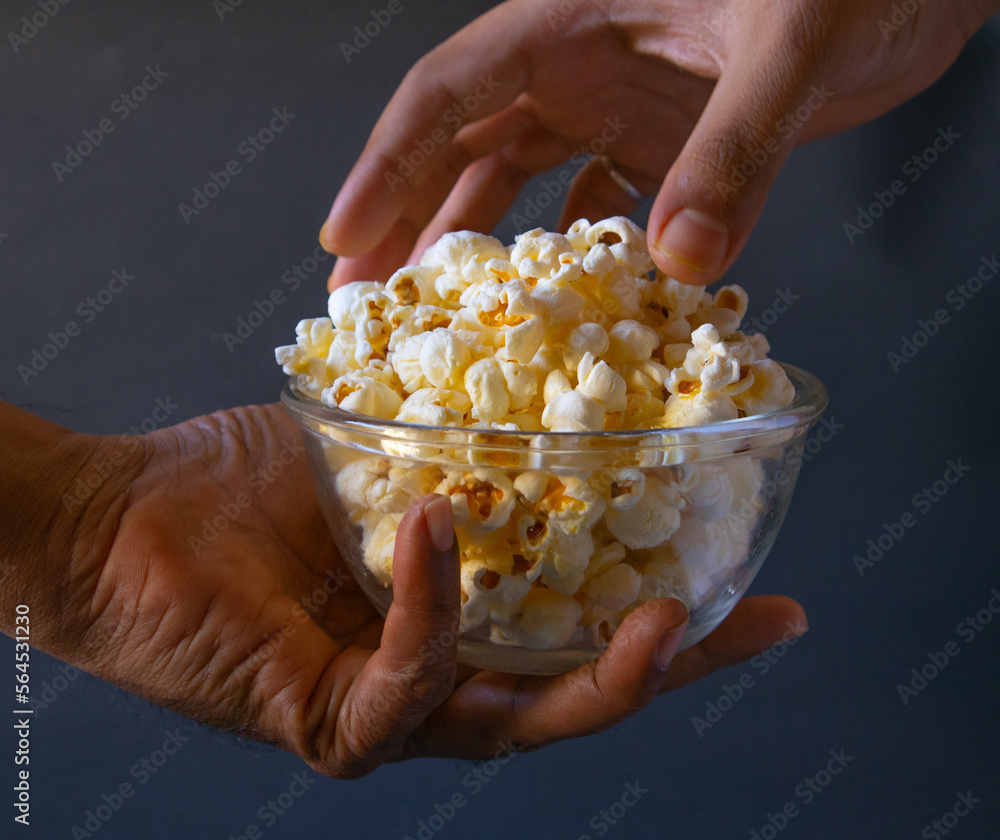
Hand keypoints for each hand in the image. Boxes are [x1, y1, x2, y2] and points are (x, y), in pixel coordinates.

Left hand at [5, 402, 805, 776]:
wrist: (122, 517)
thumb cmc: (242, 483)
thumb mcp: (376, 442)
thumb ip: (450, 431)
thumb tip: (530, 367)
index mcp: (461, 611)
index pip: (583, 626)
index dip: (670, 614)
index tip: (751, 584)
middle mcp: (440, 671)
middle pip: (576, 691)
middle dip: (675, 665)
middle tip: (756, 623)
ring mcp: (388, 708)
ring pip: (517, 723)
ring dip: (596, 677)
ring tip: (659, 622)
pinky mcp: (329, 722)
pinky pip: (405, 684)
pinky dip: (432, 604)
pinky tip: (444, 526)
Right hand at [321, 0, 994, 287]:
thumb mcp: (791, 41)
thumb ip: (736, 146)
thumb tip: (682, 262)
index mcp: (574, 16)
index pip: (453, 90)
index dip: (390, 163)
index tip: (345, 234)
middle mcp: (580, 64)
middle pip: (464, 148)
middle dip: (407, 221)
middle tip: (365, 298)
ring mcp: (619, 107)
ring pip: (521, 185)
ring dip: (479, 250)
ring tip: (440, 317)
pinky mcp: (663, 145)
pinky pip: (601, 210)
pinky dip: (584, 260)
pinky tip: (568, 306)